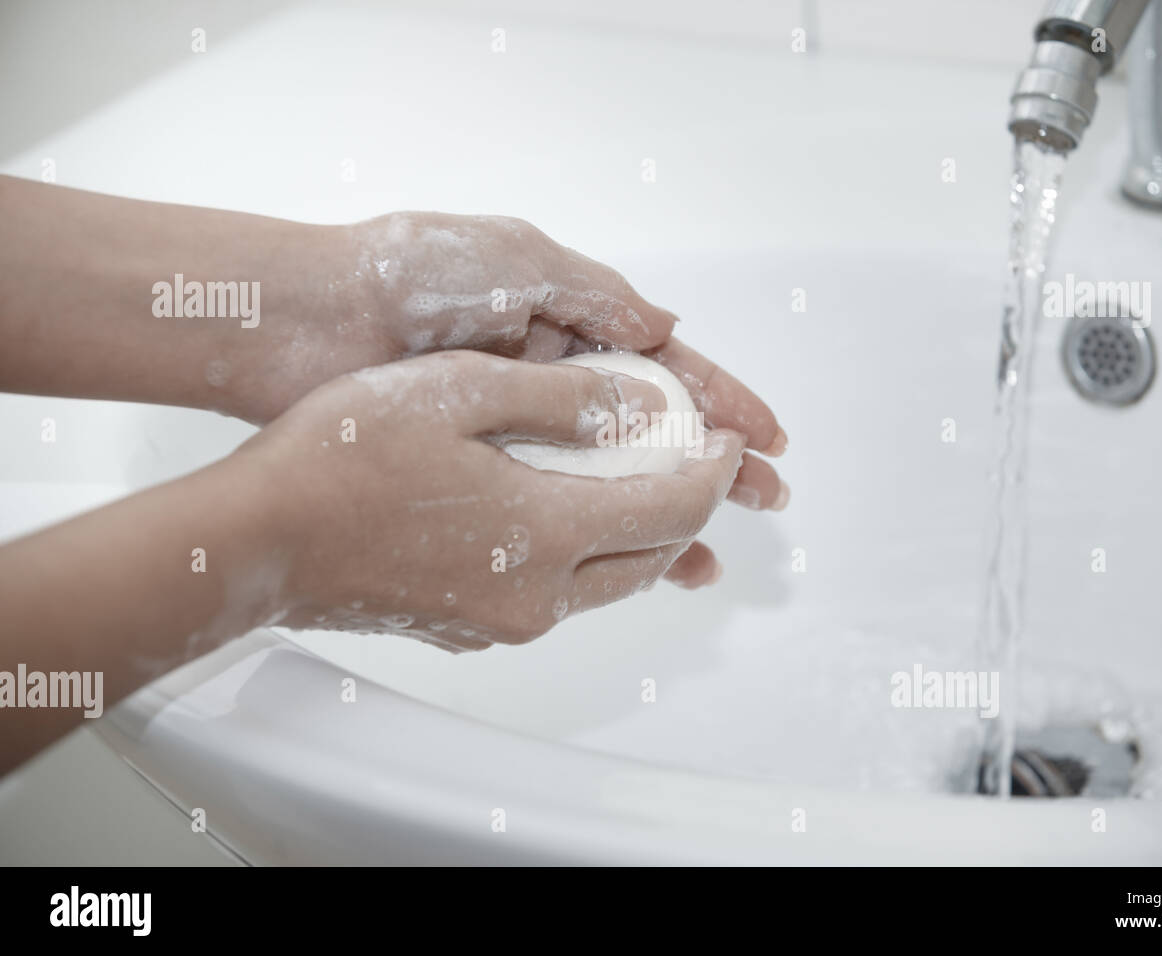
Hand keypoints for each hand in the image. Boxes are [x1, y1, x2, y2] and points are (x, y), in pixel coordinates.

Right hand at [246, 350, 745, 650]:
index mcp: (549, 533)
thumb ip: (566, 397)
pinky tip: (569, 524)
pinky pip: (557, 598)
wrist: (257, 538)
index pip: (672, 509)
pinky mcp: (467, 629)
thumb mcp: (465, 392)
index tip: (730, 439)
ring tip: (651, 492)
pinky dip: (586, 559)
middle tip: (704, 464)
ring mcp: (501, 622)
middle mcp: (539, 594)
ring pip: (607, 585)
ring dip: (642, 539)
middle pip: (650, 557)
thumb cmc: (345, 455)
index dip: (713, 471)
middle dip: (691, 509)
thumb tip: (644, 402)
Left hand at [341, 212, 790, 511]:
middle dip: (708, 465)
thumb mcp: (517, 262)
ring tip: (705, 556)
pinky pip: (550, 508)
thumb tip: (666, 328)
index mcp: (567, 323)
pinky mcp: (471, 468)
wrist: (303, 319)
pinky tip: (623, 563)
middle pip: (648, 432)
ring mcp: (511, 429)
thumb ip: (594, 296)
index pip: (661, 369)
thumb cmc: (408, 273)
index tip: (766, 438)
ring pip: (605, 482)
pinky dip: (591, 534)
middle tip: (763, 500)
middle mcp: (547, 380)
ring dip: (661, 515)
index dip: (718, 402)